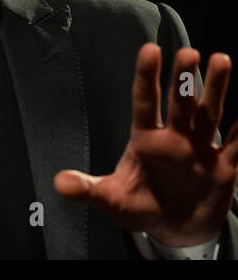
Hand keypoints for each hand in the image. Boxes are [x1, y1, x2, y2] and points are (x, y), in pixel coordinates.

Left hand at [54, 43, 237, 245]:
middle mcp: (175, 138)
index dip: (146, 77)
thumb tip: (59, 184)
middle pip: (180, 102)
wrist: (173, 229)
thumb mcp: (111, 200)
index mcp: (145, 140)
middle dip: (183, 79)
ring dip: (216, 89)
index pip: (144, 102)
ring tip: (221, 59)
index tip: (149, 49)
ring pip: (209, 113)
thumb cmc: (139, 207)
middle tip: (188, 52)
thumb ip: (88, 190)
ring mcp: (200, 150)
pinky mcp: (224, 168)